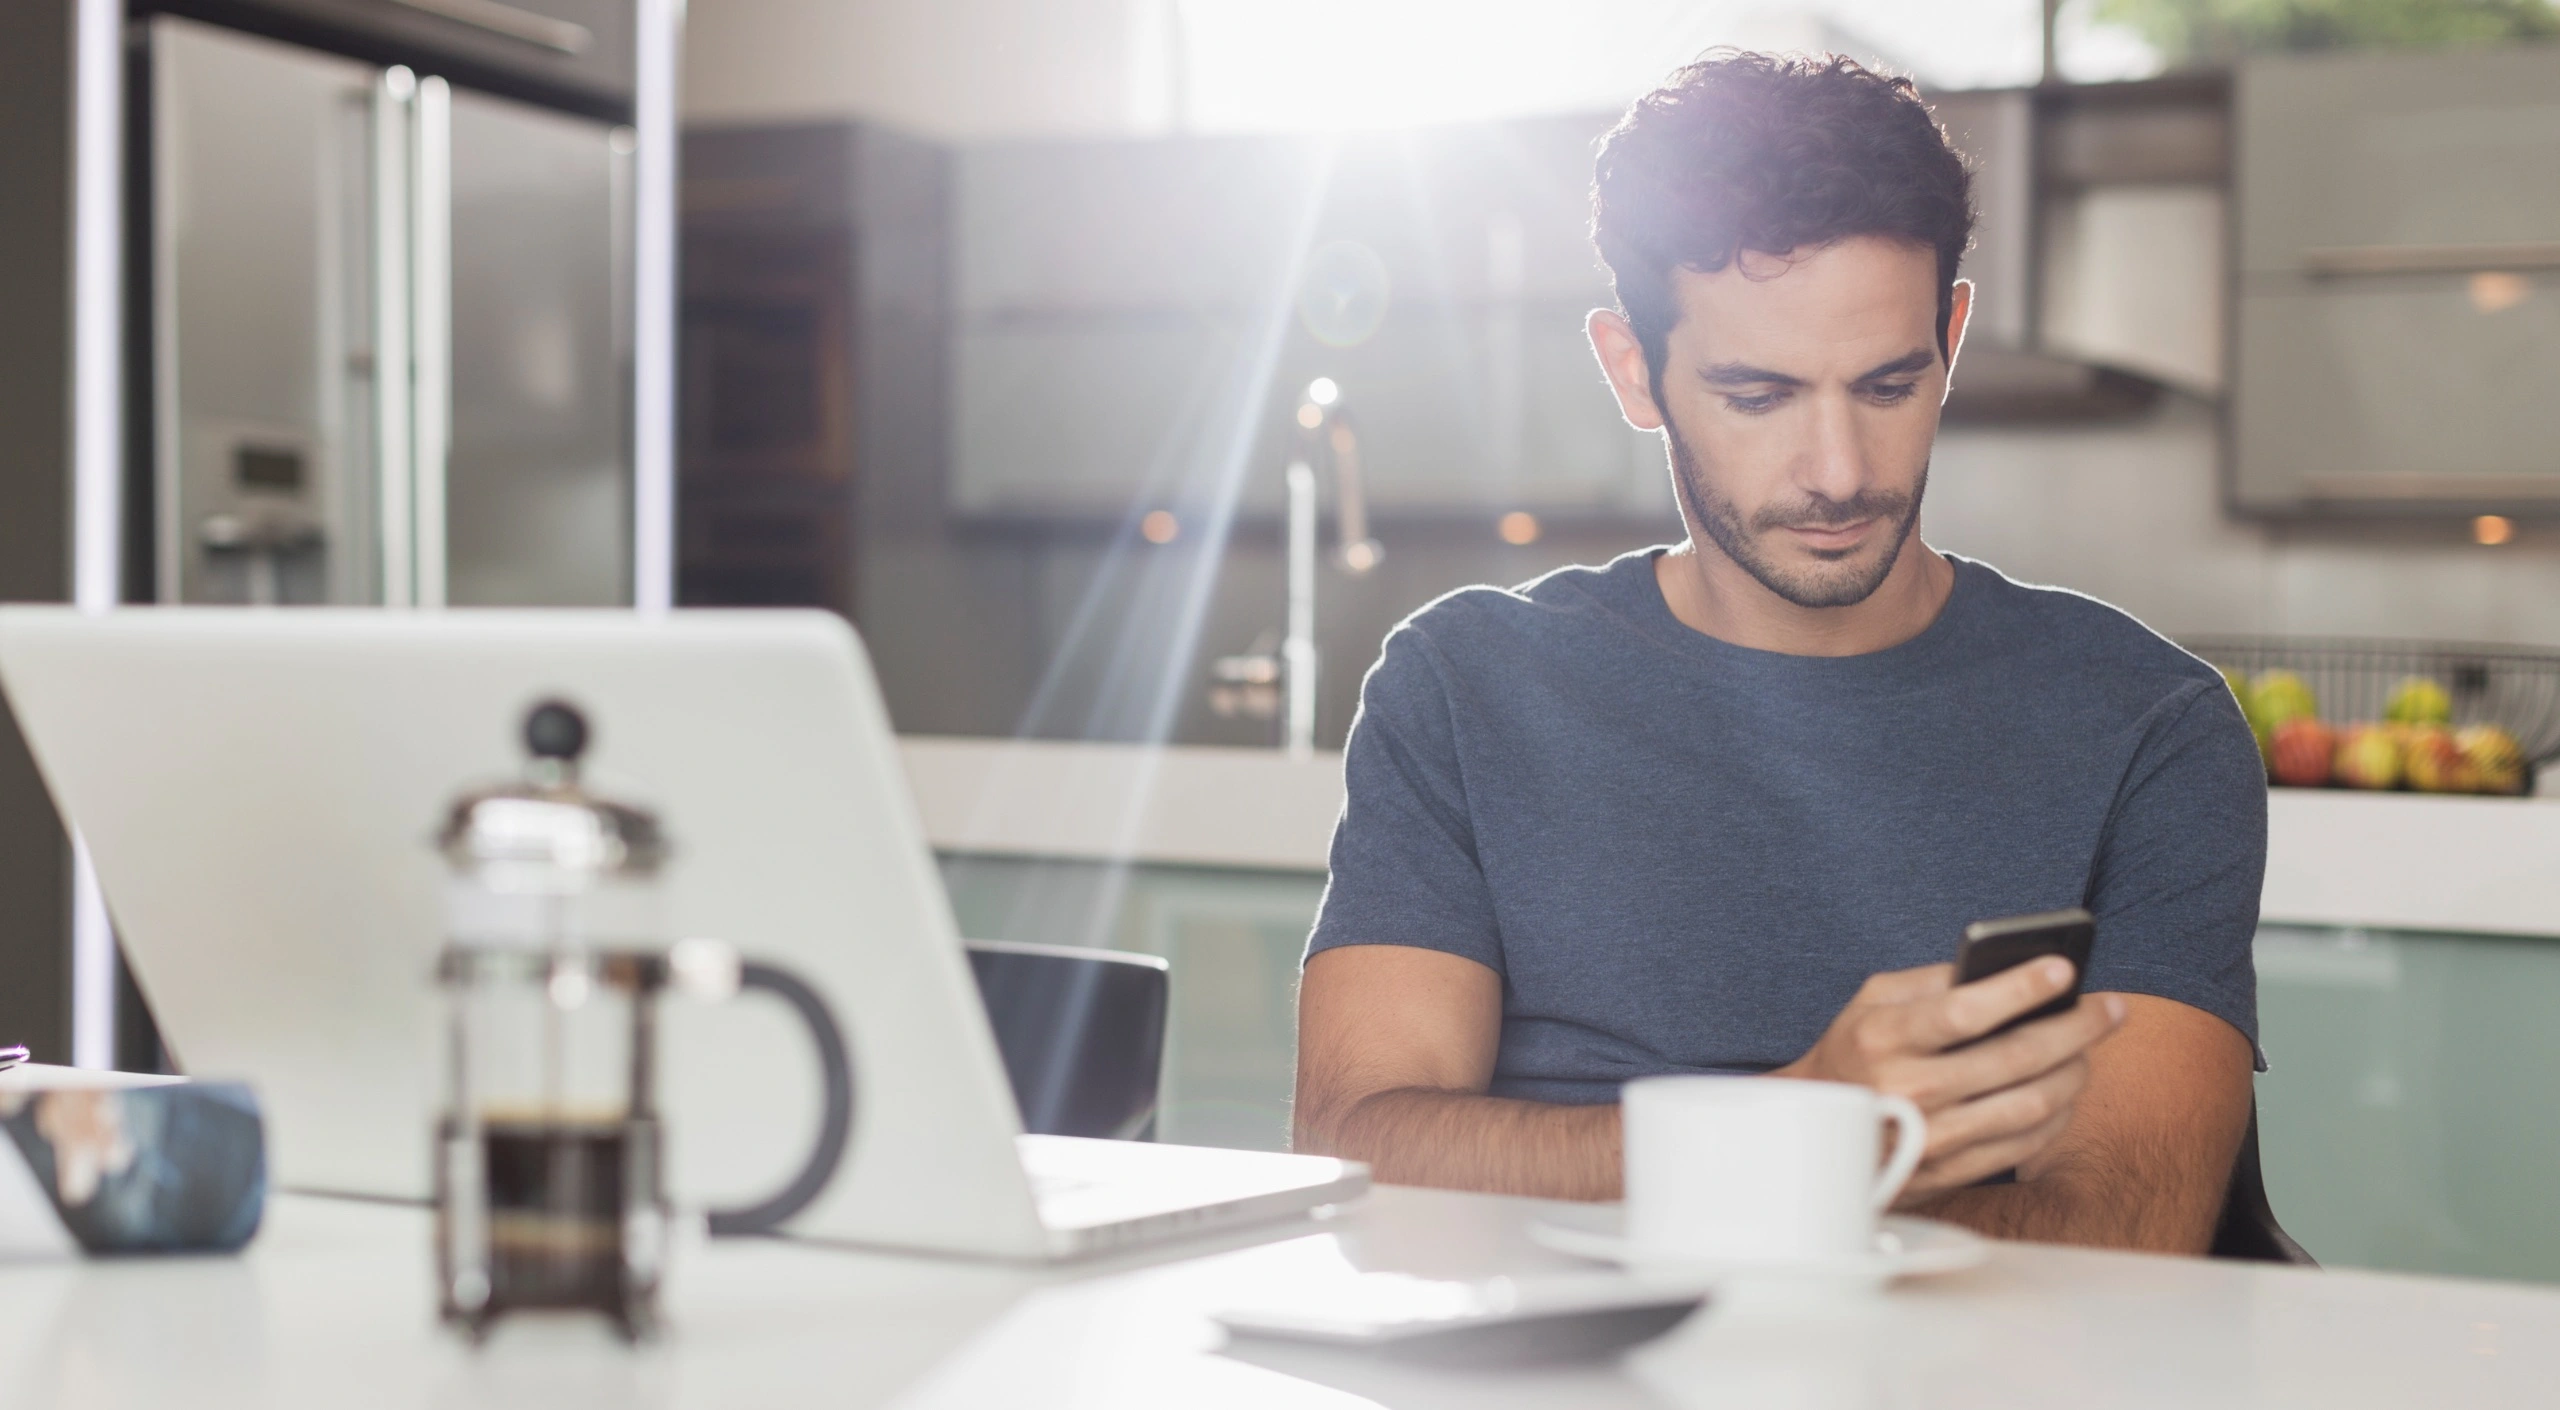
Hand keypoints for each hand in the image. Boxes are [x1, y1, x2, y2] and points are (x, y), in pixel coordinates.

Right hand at [1773, 959, 2126, 1197]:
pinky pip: (2025, 1144)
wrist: (1819, 1132)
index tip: (2064, 968)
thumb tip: (2006, 969)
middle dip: (2076, 1027)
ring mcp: (1931, 1139)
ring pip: (2032, 1104)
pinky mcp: (1949, 1173)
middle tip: (2108, 1008)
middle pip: (2016, 1058)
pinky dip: (2058, 1113)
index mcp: (1883, 1039)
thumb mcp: (1872, 1001)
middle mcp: (1908, 1091)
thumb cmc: (1854, 1052)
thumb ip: (1932, 981)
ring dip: (2076, 1071)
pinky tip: (2066, 1087)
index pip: (1964, 1011)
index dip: (2021, 988)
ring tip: (2090, 1047)